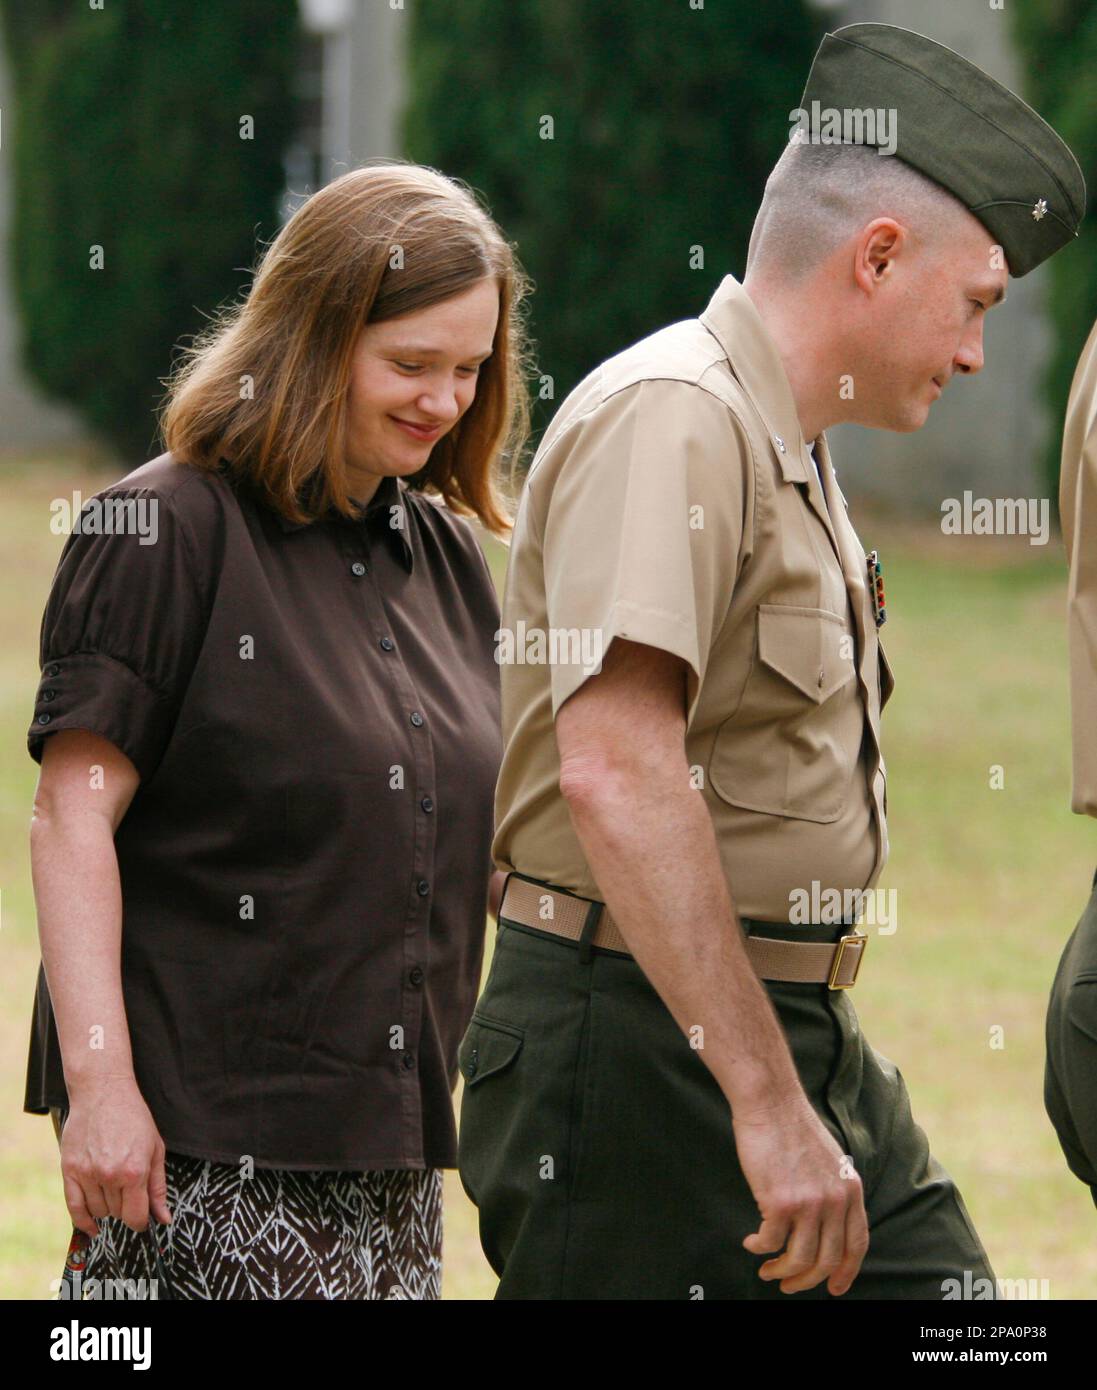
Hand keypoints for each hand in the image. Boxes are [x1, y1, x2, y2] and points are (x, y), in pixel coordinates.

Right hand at [59, 1077, 171, 1236]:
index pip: (136, 1216)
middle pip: (118, 1214)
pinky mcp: (69, 1170)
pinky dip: (83, 1221)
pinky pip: (73, 1207)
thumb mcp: (155, 1149)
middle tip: (130, 1192)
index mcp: (134, 1171)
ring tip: (114, 1188)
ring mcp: (87, 1174)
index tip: (143, 1220)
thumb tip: (164, 1219)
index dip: (141, 1222)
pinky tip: (92, 1227)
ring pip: (98, 1211)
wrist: (103, 1093)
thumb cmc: (134, 1119)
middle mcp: (109, 1176)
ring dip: (108, 1208)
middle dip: (127, 1208)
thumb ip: (158, 1187)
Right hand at [734, 1093, 867, 1295]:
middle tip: (788, 1285)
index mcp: (850, 1189)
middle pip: (827, 1260)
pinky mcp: (780, 1202)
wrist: (770, 1102)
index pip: (857, 1244)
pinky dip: (759, 1248)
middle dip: (806, 1280)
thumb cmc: (792, 1127)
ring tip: (767, 1270)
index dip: (846, 1272)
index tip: (833, 1288)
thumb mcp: (830, 1160)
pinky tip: (751, 1242)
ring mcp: (809, 1203)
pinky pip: (771, 1242)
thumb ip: (833, 1191)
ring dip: (781, 1271)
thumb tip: (825, 1226)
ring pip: (799, 1259)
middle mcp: (835, 1200)